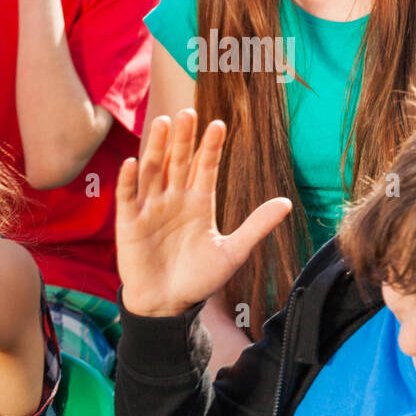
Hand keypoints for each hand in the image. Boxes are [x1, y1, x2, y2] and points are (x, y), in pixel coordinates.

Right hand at [116, 109, 292, 318]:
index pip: (205, 168)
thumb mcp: (232, 252)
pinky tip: (133, 162)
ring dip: (156, 149)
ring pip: (153, 172)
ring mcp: (150, 209)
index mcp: (198, 204)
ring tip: (162, 123)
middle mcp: (173, 200)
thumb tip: (287, 203)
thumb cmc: (198, 278)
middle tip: (188, 112)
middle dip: (183, 138)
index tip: (219, 124)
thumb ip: (256, 226)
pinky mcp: (129, 224)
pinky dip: (129, 181)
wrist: (167, 304)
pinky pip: (128, 198)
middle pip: (178, 162)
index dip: (211, 147)